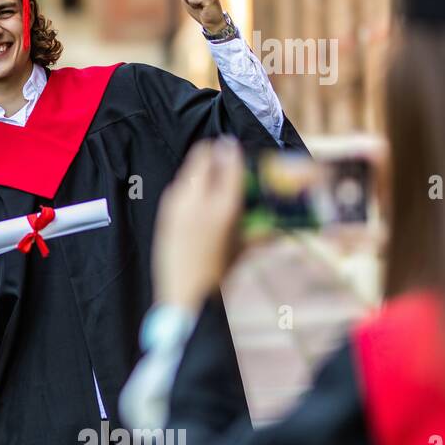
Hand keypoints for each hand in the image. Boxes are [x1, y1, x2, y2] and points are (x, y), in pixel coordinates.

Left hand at [152, 137, 245, 311]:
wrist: (184, 294)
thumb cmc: (219, 274)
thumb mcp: (244, 248)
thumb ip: (261, 228)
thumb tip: (279, 219)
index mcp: (223, 207)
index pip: (228, 162)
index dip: (233, 151)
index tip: (237, 149)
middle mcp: (197, 200)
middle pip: (203, 156)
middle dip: (215, 154)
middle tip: (225, 158)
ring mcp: (177, 205)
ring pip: (189, 170)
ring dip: (202, 169)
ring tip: (213, 179)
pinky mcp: (165, 213)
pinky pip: (179, 188)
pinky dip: (190, 186)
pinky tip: (198, 199)